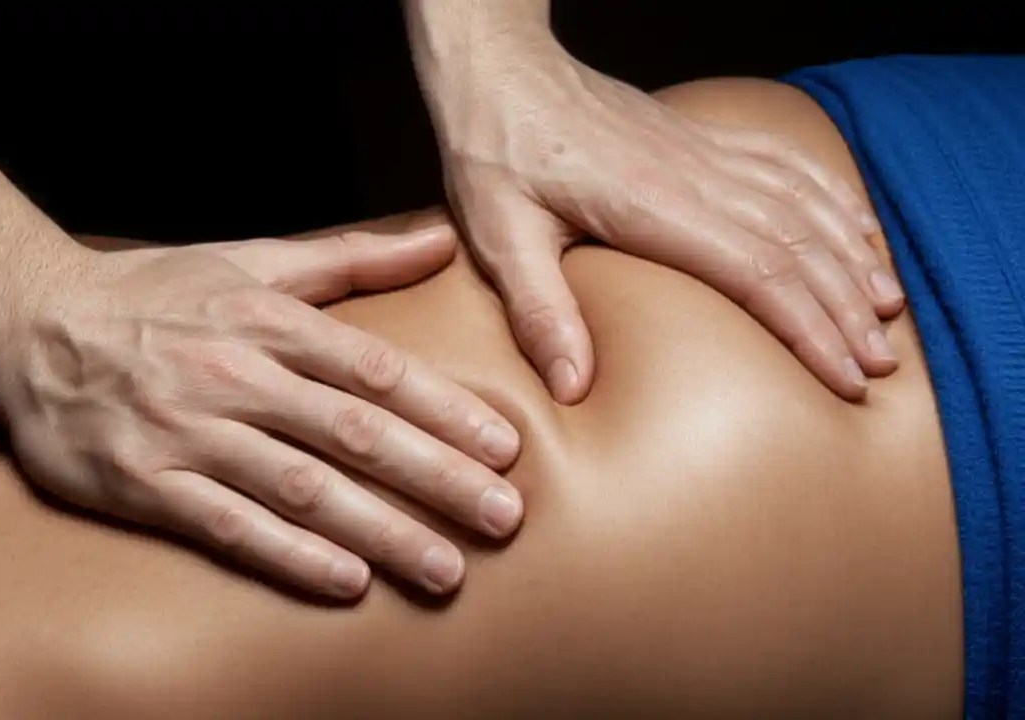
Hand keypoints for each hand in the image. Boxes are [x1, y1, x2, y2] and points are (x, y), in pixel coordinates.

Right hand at [0, 218, 522, 599]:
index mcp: (267, 320)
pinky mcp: (144, 484)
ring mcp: (189, 432)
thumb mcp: (251, 261)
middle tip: (504, 519)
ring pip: (302, 488)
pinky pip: (228, 527)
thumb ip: (351, 257)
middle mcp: (235, 375)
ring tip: (446, 568)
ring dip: (380, 532)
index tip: (506, 449)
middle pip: (354, 434)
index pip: (376, 371)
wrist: (31, 321)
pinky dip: (289, 556)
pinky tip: (347, 583)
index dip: (446, 411)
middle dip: (436, 479)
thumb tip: (442, 238)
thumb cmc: (153, 293)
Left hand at [417, 34, 903, 401]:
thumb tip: (573, 389)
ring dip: (849, 258)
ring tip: (887, 310)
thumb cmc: (495, 152)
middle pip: (796, 245)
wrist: (501, 70)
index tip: (845, 376)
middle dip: (844, 308)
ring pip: (802, 205)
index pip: (756, 273)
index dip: (809, 328)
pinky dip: (831, 197)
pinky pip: (785, 164)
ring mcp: (702, 151)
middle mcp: (694, 176)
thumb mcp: (499, 236)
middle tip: (880, 363)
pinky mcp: (699, 137)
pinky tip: (856, 227)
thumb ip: (539, 310)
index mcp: (652, 206)